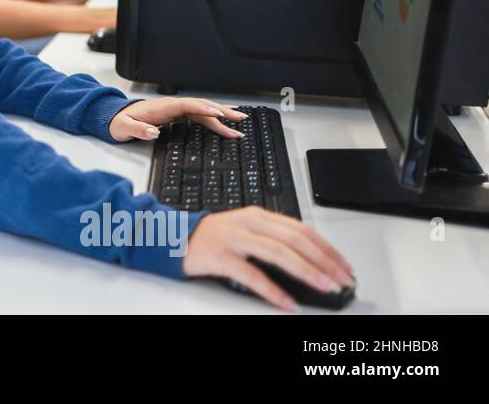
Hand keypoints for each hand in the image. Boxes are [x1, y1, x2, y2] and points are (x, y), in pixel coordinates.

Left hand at [108, 96, 245, 141]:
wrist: (113, 119)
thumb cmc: (119, 123)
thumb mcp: (124, 128)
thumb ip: (138, 130)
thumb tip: (153, 132)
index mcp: (163, 107)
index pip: (189, 105)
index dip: (205, 109)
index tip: (220, 115)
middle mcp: (172, 106)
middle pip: (201, 106)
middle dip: (221, 111)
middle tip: (240, 118)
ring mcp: (175, 110)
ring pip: (202, 111)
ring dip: (221, 116)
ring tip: (240, 121)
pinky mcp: (176, 116)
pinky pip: (198, 115)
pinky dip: (212, 118)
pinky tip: (223, 121)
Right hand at [183, 207, 354, 310]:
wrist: (174, 238)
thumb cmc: (214, 239)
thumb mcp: (247, 231)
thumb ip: (274, 240)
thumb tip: (311, 262)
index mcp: (259, 216)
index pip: (302, 229)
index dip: (327, 248)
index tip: (344, 267)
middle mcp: (249, 223)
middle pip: (295, 240)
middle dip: (324, 261)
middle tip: (341, 280)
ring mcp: (234, 239)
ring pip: (278, 252)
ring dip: (306, 271)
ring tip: (324, 287)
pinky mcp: (220, 256)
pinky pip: (251, 274)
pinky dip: (272, 290)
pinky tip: (287, 302)